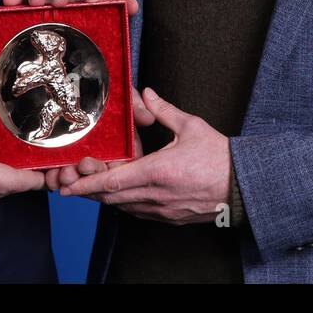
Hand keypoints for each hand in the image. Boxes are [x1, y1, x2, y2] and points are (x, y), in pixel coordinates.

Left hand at [54, 88, 230, 225]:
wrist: (244, 186)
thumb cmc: (220, 156)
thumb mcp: (191, 126)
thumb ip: (164, 111)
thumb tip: (146, 95)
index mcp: (158, 172)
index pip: (113, 181)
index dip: (87, 185)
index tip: (68, 187)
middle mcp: (156, 195)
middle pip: (112, 198)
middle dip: (89, 193)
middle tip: (70, 186)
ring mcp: (163, 210)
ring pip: (124, 207)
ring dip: (106, 199)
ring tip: (91, 189)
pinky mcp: (171, 217)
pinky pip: (140, 212)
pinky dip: (126, 204)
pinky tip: (121, 196)